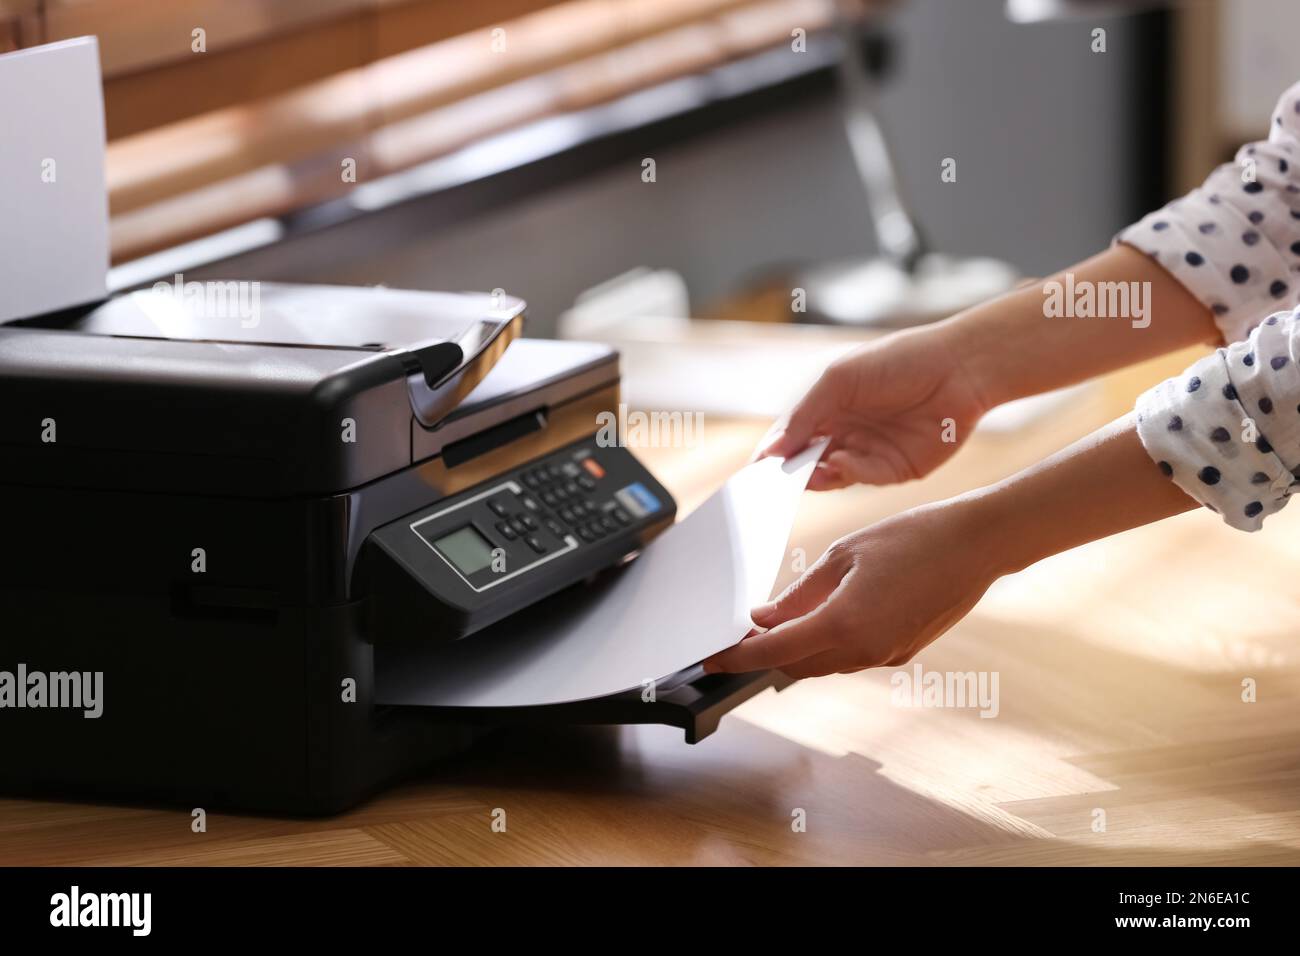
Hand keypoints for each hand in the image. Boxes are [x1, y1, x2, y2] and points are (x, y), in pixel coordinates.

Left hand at [703, 500, 999, 677]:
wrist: (977, 544)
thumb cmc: (913, 538)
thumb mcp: (842, 555)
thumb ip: (799, 595)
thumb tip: (763, 619)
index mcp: (845, 624)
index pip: (773, 651)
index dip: (736, 658)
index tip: (711, 658)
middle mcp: (865, 650)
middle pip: (794, 665)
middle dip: (762, 652)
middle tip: (739, 632)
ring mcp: (886, 656)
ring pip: (822, 664)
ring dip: (794, 648)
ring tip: (775, 621)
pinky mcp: (901, 652)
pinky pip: (850, 657)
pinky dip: (826, 644)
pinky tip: (820, 618)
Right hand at [757, 324, 990, 490]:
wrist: (959, 368)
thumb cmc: (897, 360)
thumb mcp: (838, 380)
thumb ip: (803, 415)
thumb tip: (770, 452)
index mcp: (826, 409)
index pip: (789, 438)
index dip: (772, 454)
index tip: (755, 471)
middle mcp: (844, 434)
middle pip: (806, 463)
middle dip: (789, 473)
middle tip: (772, 483)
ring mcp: (868, 454)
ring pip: (831, 476)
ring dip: (815, 477)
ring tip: (804, 473)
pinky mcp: (894, 470)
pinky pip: (862, 477)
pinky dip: (847, 473)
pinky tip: (840, 462)